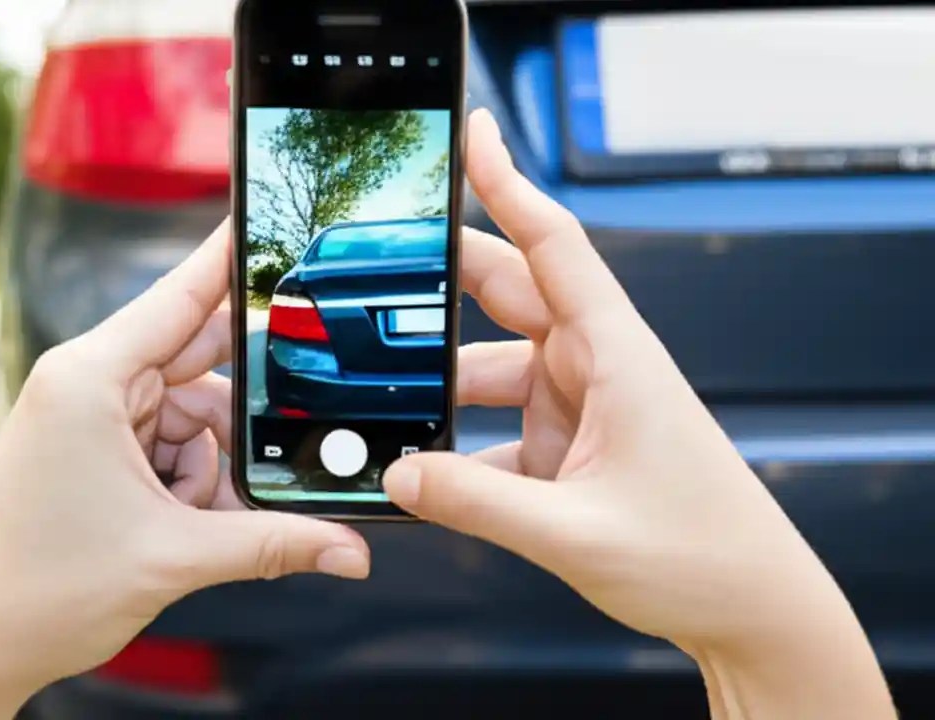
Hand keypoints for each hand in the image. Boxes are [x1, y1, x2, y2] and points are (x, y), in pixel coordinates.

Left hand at [0, 223, 368, 719]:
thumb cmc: (37, 591)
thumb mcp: (173, 558)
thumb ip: (272, 544)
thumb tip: (349, 548)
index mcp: (89, 379)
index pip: (181, 296)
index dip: (232, 256)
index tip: (271, 216)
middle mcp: (86, 384)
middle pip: (196, 361)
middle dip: (239, 411)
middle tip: (288, 434)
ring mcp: (88, 416)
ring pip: (190, 412)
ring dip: (212, 466)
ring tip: (200, 522)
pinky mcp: (93, 448)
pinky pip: (168, 442)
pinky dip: (191, 481)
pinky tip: (186, 523)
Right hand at [386, 110, 892, 718]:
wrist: (751, 610)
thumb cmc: (701, 556)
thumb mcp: (576, 533)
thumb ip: (477, 502)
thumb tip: (400, 473)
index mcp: (615, 357)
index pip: (554, 247)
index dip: (507, 186)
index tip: (469, 137)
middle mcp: (596, 367)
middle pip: (507, 295)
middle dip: (439, 282)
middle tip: (369, 276)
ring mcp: (580, 406)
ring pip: (489, 367)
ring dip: (440, 385)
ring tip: (381, 403)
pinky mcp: (568, 446)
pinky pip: (495, 429)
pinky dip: (458, 446)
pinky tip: (423, 472)